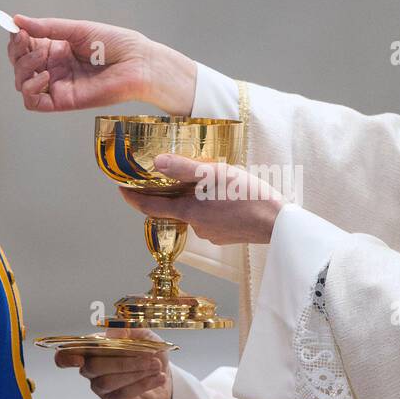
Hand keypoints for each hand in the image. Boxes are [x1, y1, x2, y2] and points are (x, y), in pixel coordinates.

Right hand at [8, 16, 197, 114]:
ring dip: (23, 68)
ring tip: (43, 57)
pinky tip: (45, 77)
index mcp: (56, 48)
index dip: (16, 39)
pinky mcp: (63, 101)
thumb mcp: (76, 29)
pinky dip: (31, 89)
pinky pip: (34, 102)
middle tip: (27, 40)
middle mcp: (54, 67)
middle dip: (17, 52)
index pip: (24, 46)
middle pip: (19, 64)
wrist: (137, 63)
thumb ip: (47, 27)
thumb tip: (17, 20)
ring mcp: (57, 85)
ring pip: (21, 83)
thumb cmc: (115, 44)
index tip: (17, 28)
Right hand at [53, 328, 172, 398]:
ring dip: (134, 372)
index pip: (66, 355)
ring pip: (108, 381)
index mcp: (93, 348)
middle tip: (150, 356)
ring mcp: (101, 387)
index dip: (66, 358)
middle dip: (122, 361)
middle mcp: (91, 369)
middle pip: (93, 367)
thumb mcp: (144, 336)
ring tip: (156, 365)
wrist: (164, 374)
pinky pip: (123, 393)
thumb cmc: (149, 352)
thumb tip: (113, 332)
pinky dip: (144, 383)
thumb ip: (129, 330)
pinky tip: (159, 376)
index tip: (78, 359)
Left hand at [118, 154, 283, 245]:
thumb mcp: (215, 174)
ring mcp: (213, 234)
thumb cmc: (248, 196)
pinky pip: (212, 219)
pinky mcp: (228, 236)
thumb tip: (158, 163)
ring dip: (197, 199)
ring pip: (195, 213)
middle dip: (173, 193)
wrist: (277, 223)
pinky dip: (213, 207)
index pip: (151, 207)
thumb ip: (185, 168)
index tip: (122, 190)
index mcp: (189, 212)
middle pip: (174, 208)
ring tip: (211, 182)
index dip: (133, 199)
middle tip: (177, 175)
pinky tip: (226, 196)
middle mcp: (196, 227)